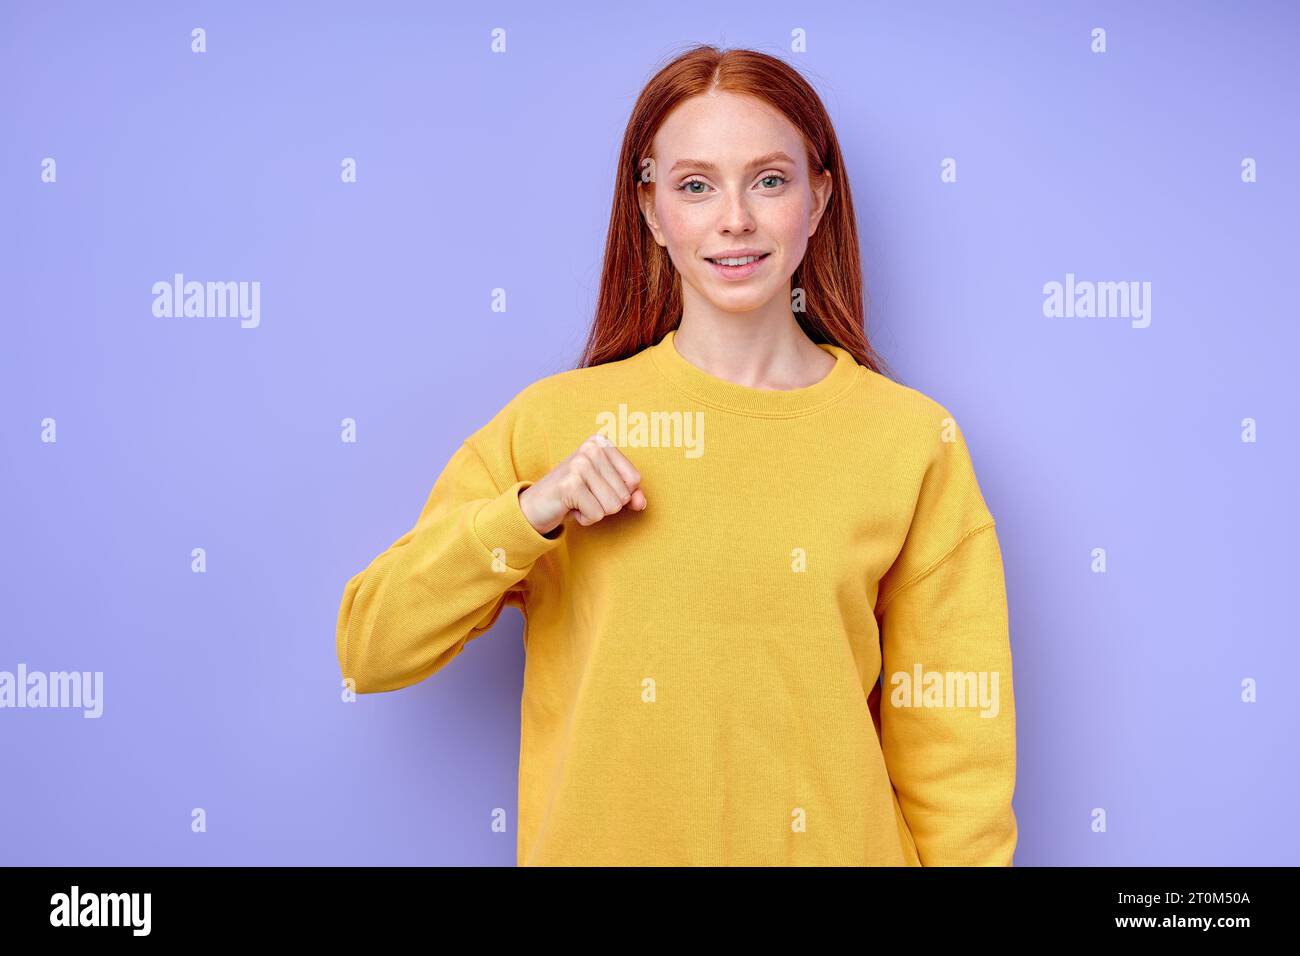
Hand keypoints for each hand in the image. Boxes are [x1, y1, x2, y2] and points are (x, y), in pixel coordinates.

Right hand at [518, 433, 645, 535]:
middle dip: (606, 504)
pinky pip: (596, 514)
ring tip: (579, 501)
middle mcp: (591, 448)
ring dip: (596, 512)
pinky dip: (585, 518)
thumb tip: (641, 503)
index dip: (620, 493)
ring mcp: (580, 465)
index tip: (597, 488)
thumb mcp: (605, 489)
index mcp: (602, 443)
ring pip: (612, 506)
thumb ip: (629, 494)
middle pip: (624, 494)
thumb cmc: (575, 495)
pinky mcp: (570, 484)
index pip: (634, 479)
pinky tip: (571, 508)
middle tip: (585, 496)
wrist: (535, 505)